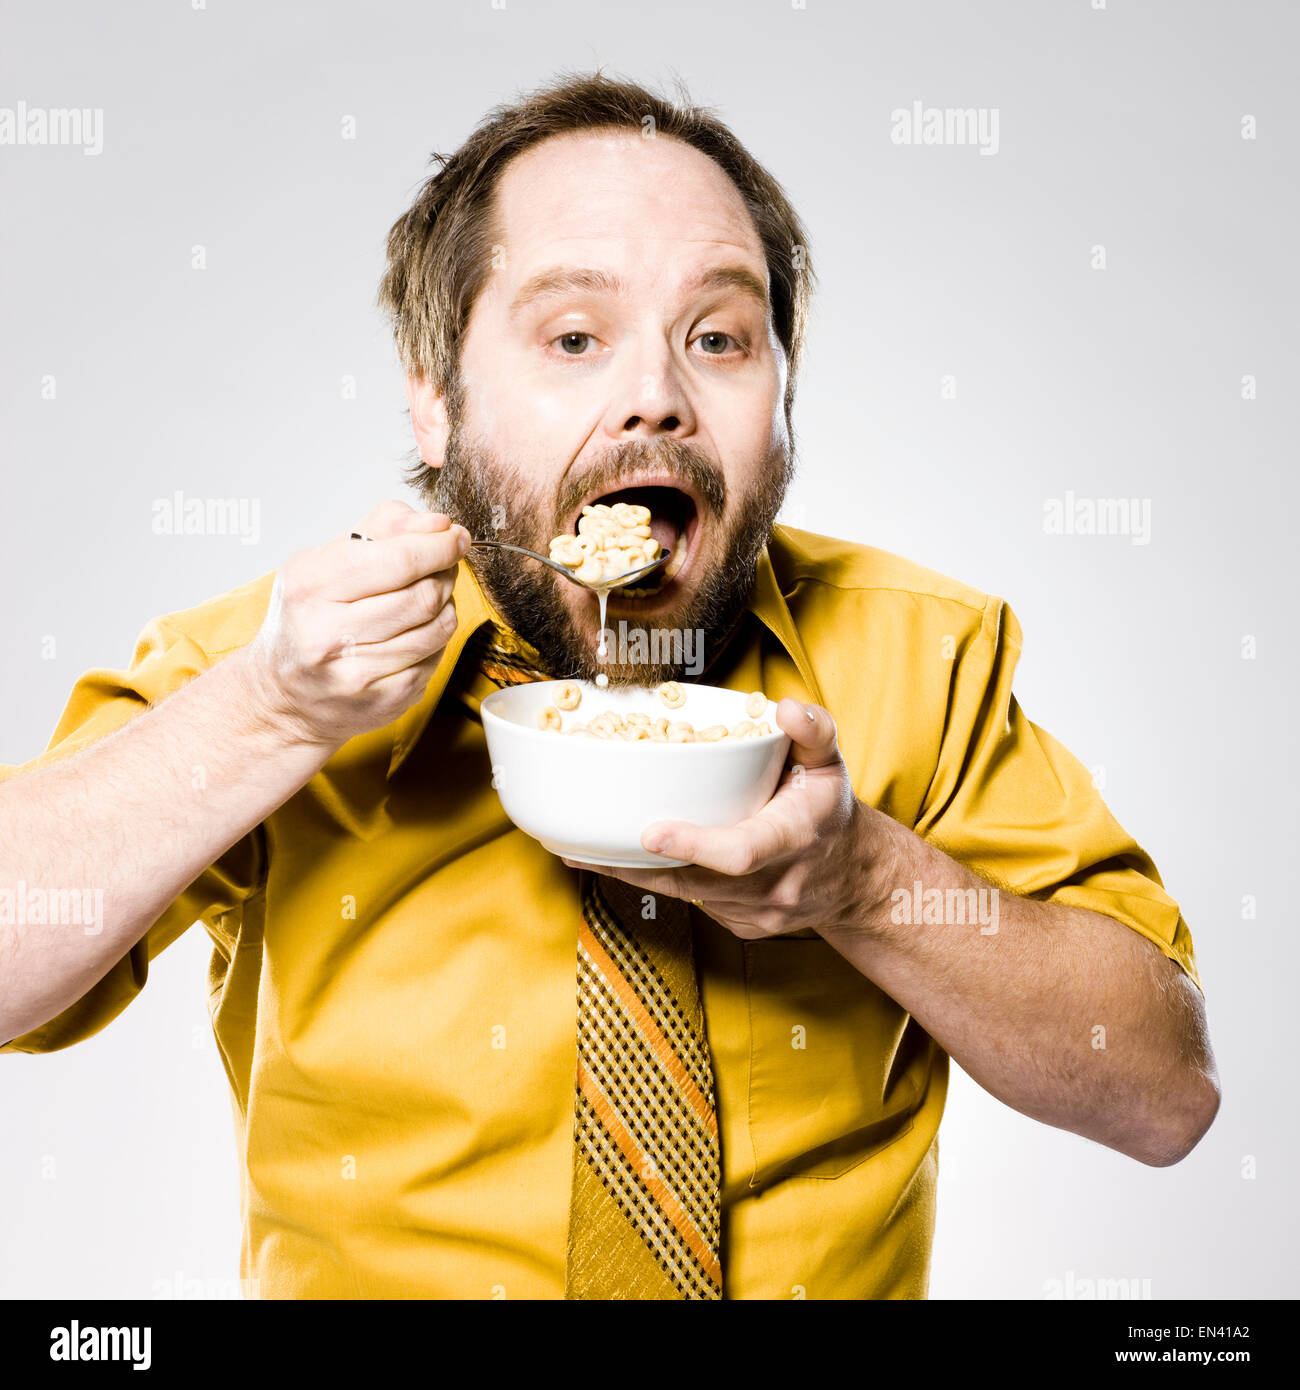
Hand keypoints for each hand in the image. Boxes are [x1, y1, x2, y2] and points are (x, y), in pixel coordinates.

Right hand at [239, 499, 468, 749]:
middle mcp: (326, 632)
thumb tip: (438, 524)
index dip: (440, 546)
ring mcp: (354, 673)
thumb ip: (383, 527)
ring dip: (446, 608)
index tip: (456, 537)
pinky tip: (415, 634)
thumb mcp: (328, 558)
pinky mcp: (381, 702)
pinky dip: (436, 641)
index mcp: (310, 585)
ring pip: (437, 629)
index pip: (399, 559)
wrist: (284, 694)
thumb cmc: (311, 616)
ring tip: (430, 600)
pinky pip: (435, 660)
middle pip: (424, 595)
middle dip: (445, 575)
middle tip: (444, 568)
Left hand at [564, 699, 892, 939]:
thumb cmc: (828, 812)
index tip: (651, 833)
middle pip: (695, 882)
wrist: (854, 879)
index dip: (695, 845)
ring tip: (580, 853)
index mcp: (793, 838)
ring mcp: (756, 913)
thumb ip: (813, 731)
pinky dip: (658, 883)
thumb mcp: (831, 764)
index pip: (741, 852)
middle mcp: (774, 883)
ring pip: (684, 895)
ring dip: (634, 875)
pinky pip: (690, 904)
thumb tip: (785, 708)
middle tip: (580, 848)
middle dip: (636, 867)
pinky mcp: (739, 926)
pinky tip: (622, 863)